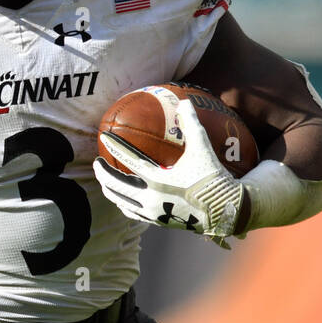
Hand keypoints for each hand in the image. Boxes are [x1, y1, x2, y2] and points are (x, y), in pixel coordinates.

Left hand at [94, 98, 244, 248]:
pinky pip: (132, 212)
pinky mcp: (157, 221)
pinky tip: (122, 197)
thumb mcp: (202, 148)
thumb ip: (191, 124)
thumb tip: (185, 101)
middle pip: (117, 185)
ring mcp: (152, 212)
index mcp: (158, 180)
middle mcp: (151, 198)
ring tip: (104, 179)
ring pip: (121, 201)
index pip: (130, 161)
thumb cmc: (213, 177)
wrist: (224, 210)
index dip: (115, 147)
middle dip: (103, 173)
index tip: (104, 137)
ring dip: (110, 189)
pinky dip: (123, 203)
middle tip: (97, 161)